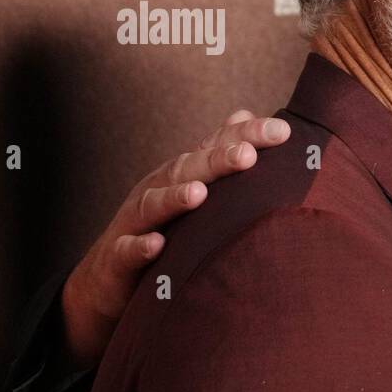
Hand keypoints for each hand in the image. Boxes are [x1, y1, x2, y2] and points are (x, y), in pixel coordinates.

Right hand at [59, 110, 290, 367]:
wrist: (108, 278)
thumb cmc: (164, 228)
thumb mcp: (191, 188)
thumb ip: (217, 155)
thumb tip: (245, 113)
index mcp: (182, 175)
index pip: (215, 147)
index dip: (245, 136)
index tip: (283, 130)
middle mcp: (157, 190)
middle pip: (188, 170)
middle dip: (217, 160)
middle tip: (248, 155)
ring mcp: (134, 223)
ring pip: (153, 205)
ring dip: (175, 198)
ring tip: (200, 193)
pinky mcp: (117, 259)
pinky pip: (127, 251)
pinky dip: (139, 247)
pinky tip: (156, 245)